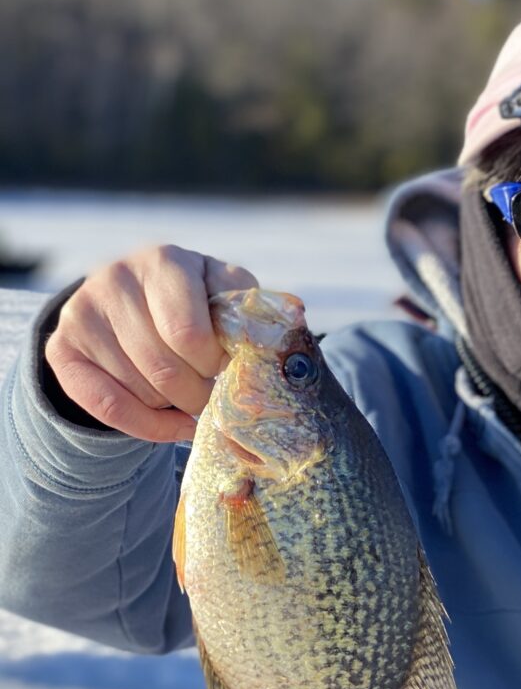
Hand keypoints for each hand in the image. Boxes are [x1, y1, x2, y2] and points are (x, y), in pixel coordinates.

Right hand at [45, 245, 258, 441]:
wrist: (136, 302)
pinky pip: (107, 407)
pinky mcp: (62, 348)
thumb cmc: (196, 301)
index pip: (188, 335)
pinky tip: (174, 423)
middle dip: (198, 392)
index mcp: (164, 261)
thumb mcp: (225, 293)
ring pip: (139, 390)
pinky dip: (148, 427)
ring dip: (175, 406)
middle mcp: (116, 278)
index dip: (213, 364)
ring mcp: (82, 312)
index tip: (224, 366)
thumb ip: (251, 307)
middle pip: (164, 369)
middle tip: (211, 393)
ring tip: (188, 394)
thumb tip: (291, 315)